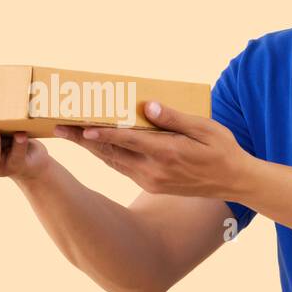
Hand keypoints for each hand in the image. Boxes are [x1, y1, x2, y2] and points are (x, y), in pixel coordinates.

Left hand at [54, 101, 252, 197]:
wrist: (234, 182)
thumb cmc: (222, 150)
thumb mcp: (205, 128)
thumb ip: (174, 118)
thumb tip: (148, 106)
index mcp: (167, 154)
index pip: (128, 140)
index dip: (102, 133)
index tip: (80, 127)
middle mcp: (154, 170)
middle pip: (111, 153)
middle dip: (83, 140)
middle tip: (58, 127)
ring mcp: (150, 180)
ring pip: (113, 162)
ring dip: (90, 148)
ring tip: (68, 134)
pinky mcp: (151, 185)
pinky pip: (122, 168)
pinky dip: (105, 155)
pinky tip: (93, 145)